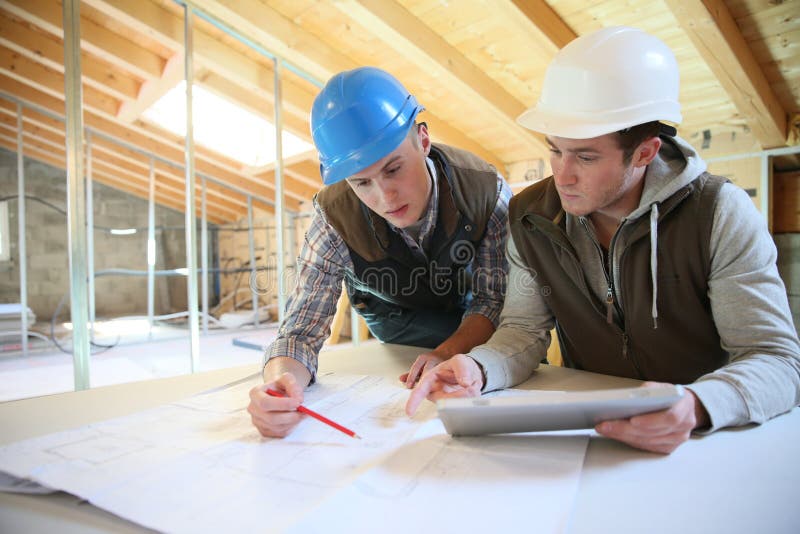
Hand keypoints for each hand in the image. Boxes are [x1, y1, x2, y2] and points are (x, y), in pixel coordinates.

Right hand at [248, 372, 304, 437]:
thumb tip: (298, 399)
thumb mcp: (286, 378)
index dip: (282, 404)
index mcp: (255, 394)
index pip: (265, 403)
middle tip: (304, 411)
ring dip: (293, 422)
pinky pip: (280, 433)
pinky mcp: (264, 431)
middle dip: (290, 416)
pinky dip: (291, 427)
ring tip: (300, 413)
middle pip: (271, 418)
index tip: (297, 402)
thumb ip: (292, 384)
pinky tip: (294, 418)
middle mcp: (253, 409)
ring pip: (277, 427)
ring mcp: (257, 421)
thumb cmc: (280, 386)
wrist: (276, 394)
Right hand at [405, 354, 483, 415]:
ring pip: (455, 406)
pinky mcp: (454, 407)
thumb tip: (465, 384)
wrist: (470, 372)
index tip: (409, 412)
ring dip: (468, 396)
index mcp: (430, 379)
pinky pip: (463, 407)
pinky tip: (474, 388)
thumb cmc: (459, 365)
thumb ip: (462, 369)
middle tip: (472, 386)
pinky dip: (473, 399)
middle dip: (460, 395)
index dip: (413, 401)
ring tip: (474, 384)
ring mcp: (444, 401)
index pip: (419, 391)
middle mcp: (435, 392)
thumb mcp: (460, 361)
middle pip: (443, 401)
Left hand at [595, 382, 709, 453]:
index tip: (632, 420)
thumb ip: (650, 390)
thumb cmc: (671, 396)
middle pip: (653, 432)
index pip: (669, 418)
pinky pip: (647, 447)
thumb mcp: (663, 386)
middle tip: (605, 425)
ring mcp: (677, 439)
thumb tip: (630, 397)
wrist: (687, 407)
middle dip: (626, 429)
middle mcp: (683, 426)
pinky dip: (630, 441)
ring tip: (605, 429)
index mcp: (684, 407)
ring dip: (624, 436)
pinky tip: (616, 434)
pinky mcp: (669, 447)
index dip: (651, 421)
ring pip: (648, 442)